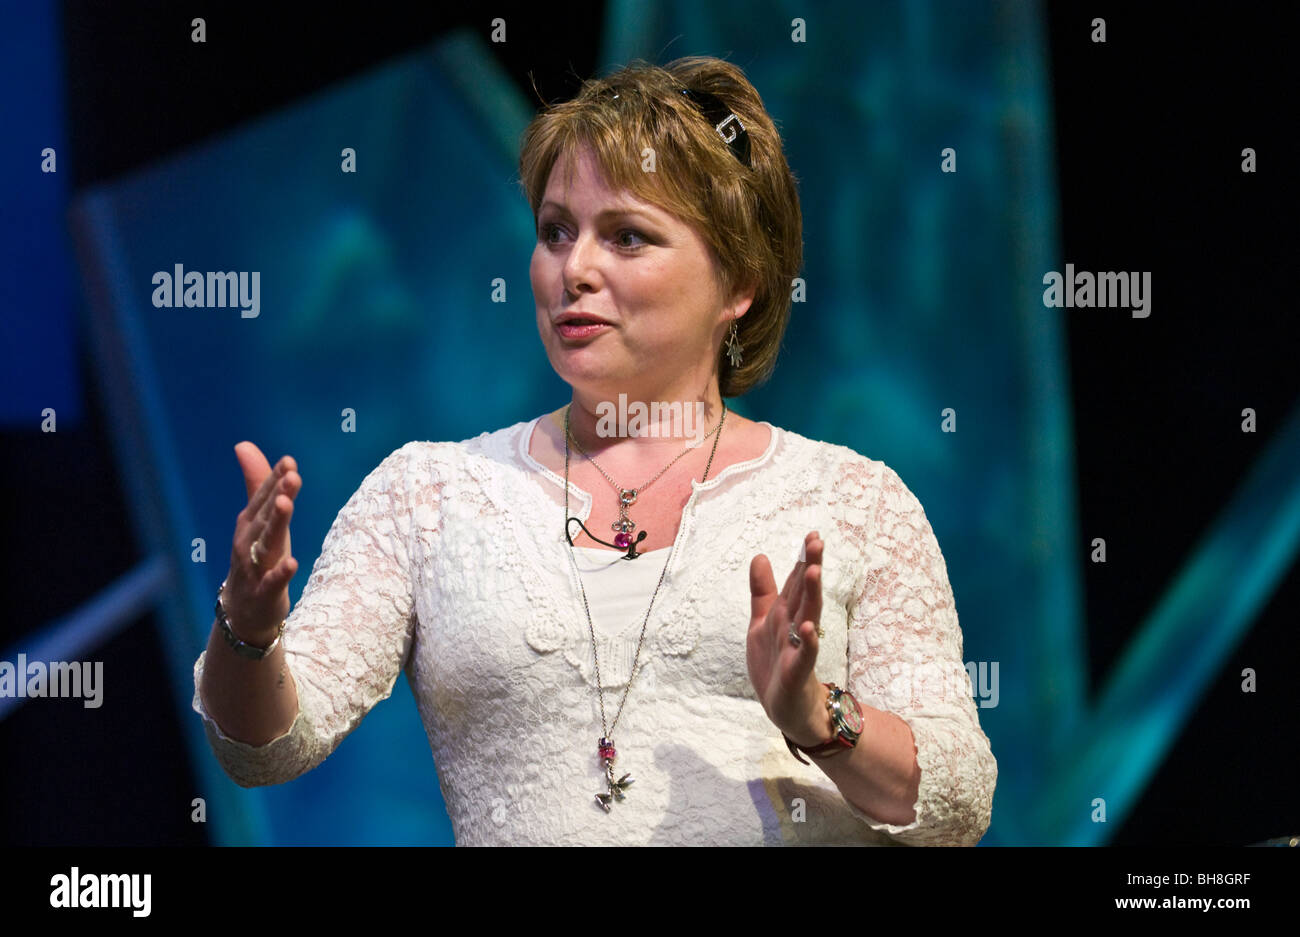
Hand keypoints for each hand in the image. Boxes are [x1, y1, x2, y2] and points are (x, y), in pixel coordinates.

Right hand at [222, 442, 300, 643]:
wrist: (243, 611)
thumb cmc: (257, 558)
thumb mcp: (260, 521)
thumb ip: (256, 483)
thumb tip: (243, 444)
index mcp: (250, 523)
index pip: (263, 497)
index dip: (275, 479)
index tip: (290, 461)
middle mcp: (248, 542)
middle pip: (264, 516)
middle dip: (277, 495)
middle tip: (292, 475)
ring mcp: (255, 568)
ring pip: (265, 544)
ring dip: (276, 524)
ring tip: (286, 504)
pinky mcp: (264, 593)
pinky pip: (272, 582)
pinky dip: (281, 573)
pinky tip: (293, 562)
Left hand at [747, 531, 831, 746]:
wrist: (785, 708)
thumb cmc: (775, 663)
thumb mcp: (762, 622)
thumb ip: (762, 590)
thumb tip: (760, 556)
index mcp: (786, 615)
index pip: (796, 582)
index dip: (803, 559)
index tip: (812, 534)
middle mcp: (795, 628)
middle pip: (803, 594)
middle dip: (810, 568)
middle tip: (817, 541)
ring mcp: (797, 650)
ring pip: (806, 618)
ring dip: (811, 596)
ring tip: (815, 572)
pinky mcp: (796, 673)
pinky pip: (803, 656)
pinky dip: (807, 642)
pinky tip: (808, 628)